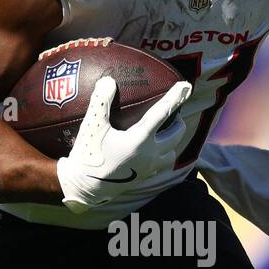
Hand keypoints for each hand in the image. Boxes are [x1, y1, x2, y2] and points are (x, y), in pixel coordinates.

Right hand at [56, 76, 190, 212]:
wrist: (83, 188)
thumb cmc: (89, 156)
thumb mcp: (92, 126)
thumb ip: (101, 101)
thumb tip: (109, 80)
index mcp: (140, 140)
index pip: (162, 113)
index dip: (175, 97)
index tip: (185, 86)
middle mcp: (150, 155)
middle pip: (176, 136)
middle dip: (178, 122)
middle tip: (173, 113)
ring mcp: (148, 169)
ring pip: (171, 154)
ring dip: (173, 142)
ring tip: (166, 133)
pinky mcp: (142, 179)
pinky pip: (160, 166)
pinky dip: (163, 156)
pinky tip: (153, 151)